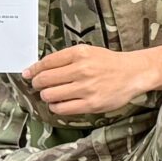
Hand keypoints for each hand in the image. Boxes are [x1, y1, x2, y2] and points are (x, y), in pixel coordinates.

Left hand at [24, 45, 151, 117]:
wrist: (133, 73)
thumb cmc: (108, 63)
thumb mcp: (88, 52)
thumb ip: (65, 59)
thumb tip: (36, 69)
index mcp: (80, 53)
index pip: (46, 62)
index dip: (33, 70)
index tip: (27, 74)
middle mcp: (82, 69)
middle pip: (44, 80)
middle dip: (37, 84)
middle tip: (39, 86)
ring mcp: (86, 88)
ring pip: (50, 95)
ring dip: (47, 96)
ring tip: (52, 95)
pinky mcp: (91, 104)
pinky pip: (62, 108)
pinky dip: (56, 107)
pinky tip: (60, 104)